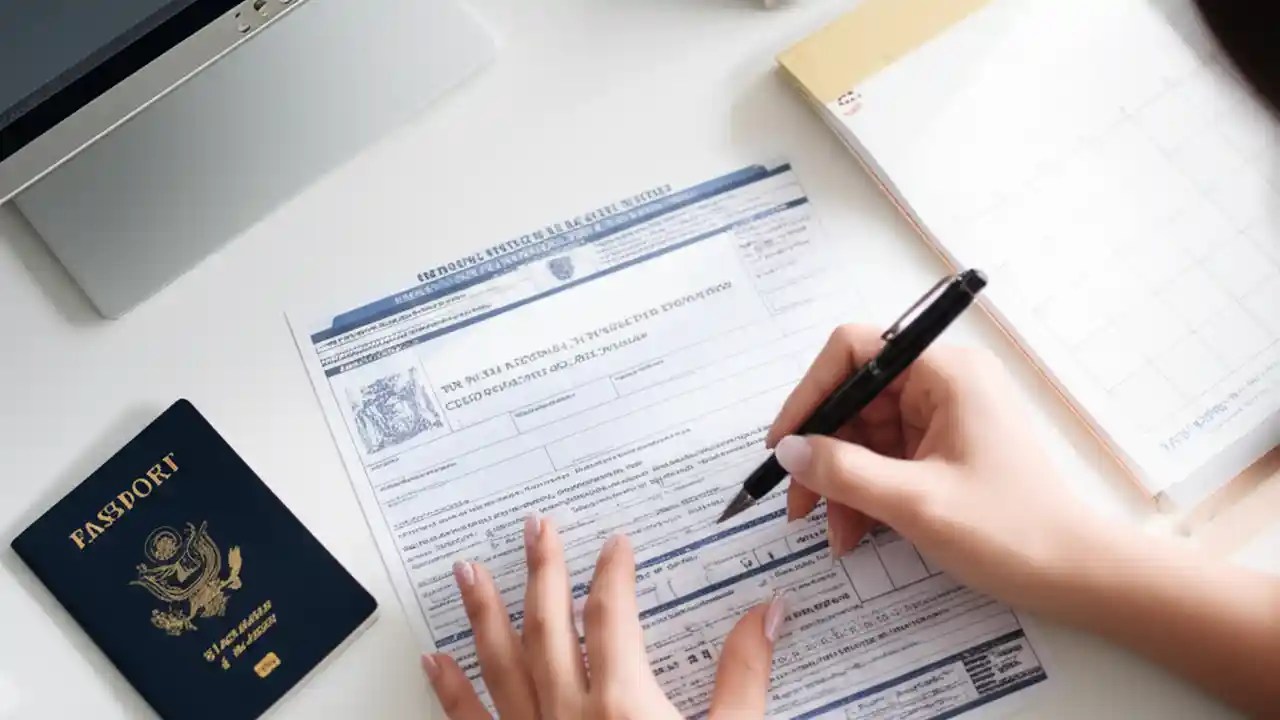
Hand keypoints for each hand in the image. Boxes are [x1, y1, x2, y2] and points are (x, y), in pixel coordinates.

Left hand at [422, 515, 787, 718]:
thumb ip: (746, 675)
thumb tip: (768, 614)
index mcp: (622, 701)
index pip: (612, 614)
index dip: (613, 571)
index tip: (615, 543)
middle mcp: (568, 713)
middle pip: (548, 624)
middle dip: (540, 571)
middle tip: (533, 527)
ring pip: (499, 663)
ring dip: (482, 614)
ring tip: (467, 571)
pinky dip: (450, 690)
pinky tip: (433, 661)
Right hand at [768, 324, 1098, 613]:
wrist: (1077, 574)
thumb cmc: (1009, 530)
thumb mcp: (914, 502)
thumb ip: (844, 471)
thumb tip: (789, 451)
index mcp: (945, 371)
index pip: (854, 350)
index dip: (811, 393)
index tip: (785, 444)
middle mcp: (943, 382)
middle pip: (855, 398)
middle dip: (823, 453)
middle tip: (800, 505)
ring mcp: (945, 416)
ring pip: (866, 435)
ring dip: (841, 482)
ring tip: (835, 534)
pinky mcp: (946, 449)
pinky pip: (887, 459)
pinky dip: (865, 492)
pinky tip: (856, 532)